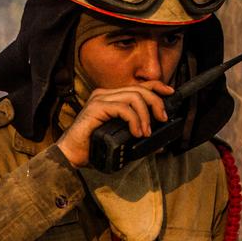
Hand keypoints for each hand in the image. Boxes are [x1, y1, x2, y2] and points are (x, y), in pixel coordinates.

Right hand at [54, 82, 173, 167]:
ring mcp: (100, 99)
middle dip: (156, 103)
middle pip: (139, 89)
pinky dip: (134, 120)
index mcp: (111, 98)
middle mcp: (105, 94)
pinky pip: (123, 108)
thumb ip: (137, 137)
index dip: (157, 86)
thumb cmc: (93, 147)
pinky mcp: (96, 107)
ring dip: (145, 115)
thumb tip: (159, 143)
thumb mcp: (121, 140)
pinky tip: (136, 132)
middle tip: (161, 119)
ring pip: (134, 97)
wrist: (71, 154)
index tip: (170, 93)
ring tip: (146, 132)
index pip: (138, 85)